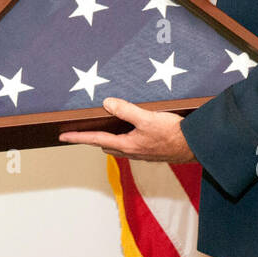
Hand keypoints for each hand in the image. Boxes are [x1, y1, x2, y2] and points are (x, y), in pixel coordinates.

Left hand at [58, 97, 194, 163]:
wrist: (195, 146)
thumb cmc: (173, 134)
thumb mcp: (147, 118)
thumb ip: (126, 110)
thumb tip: (107, 103)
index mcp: (127, 145)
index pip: (95, 139)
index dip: (77, 137)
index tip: (62, 137)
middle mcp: (131, 152)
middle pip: (105, 144)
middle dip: (91, 138)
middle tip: (80, 131)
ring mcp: (141, 153)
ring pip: (117, 146)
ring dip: (107, 138)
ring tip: (102, 127)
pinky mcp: (150, 151)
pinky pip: (130, 145)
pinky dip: (122, 138)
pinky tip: (129, 130)